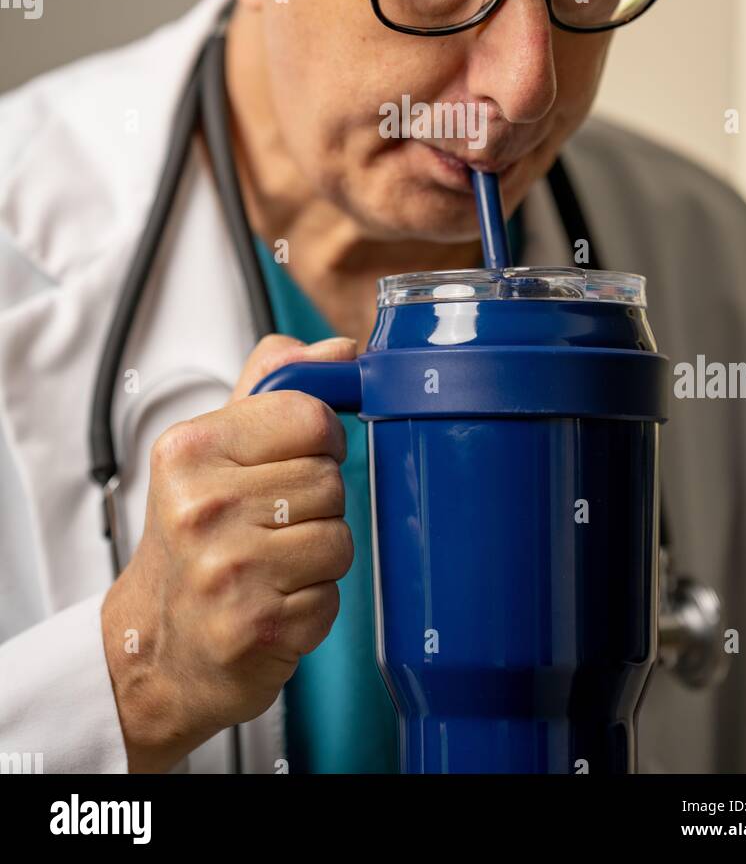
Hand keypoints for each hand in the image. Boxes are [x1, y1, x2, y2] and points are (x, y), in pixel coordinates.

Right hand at [101, 334, 356, 772]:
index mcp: (190, 451)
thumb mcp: (215, 450)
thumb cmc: (195, 538)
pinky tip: (273, 603)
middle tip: (270, 525)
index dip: (318, 438)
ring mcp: (231, 571)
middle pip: (329, 479)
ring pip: (339, 537)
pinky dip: (313, 604)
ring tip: (272, 565)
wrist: (154, 647)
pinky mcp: (260, 626)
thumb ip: (276, 387)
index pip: (309, 416)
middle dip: (315, 504)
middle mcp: (203, 508)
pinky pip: (332, 595)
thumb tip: (340, 349)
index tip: (295, 458)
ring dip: (317, 556)